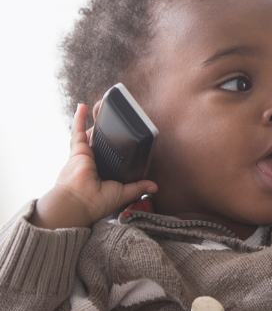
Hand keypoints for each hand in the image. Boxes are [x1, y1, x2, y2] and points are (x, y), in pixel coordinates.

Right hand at [31, 104, 157, 229]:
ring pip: (90, 133)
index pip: (111, 155)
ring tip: (102, 107)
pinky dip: (79, 118)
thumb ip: (137, 188)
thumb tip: (155, 187)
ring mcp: (84, 154)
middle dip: (107, 130)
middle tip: (115, 118)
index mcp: (104, 171)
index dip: (117, 146)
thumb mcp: (123, 194)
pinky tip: (82, 106)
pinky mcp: (77, 150)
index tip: (125, 136)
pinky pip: (77, 130)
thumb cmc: (96, 203)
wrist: (79, 203)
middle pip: (101, 141)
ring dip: (96, 120)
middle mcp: (94, 162)